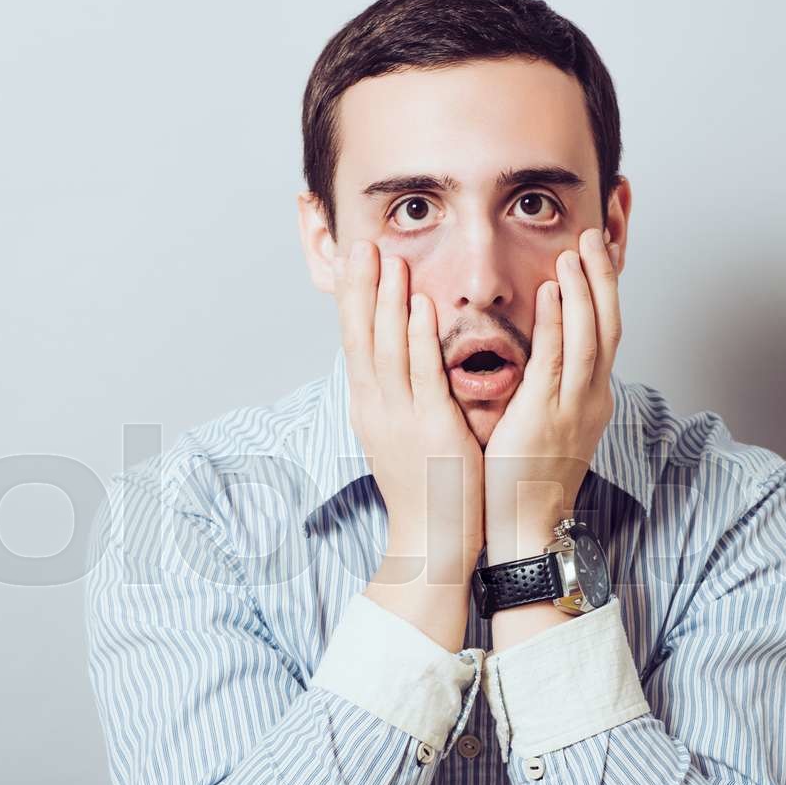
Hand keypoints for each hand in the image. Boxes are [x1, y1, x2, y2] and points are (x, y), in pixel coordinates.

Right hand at [334, 239, 484, 584]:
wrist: (432, 540)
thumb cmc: (427, 489)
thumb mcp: (403, 435)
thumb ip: (401, 396)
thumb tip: (400, 364)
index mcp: (371, 408)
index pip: (354, 342)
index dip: (354, 299)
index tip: (356, 259)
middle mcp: (377, 408)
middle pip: (361, 337)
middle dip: (361, 288)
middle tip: (363, 243)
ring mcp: (401, 418)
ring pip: (386, 349)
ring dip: (386, 301)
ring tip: (389, 260)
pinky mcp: (431, 430)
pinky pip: (422, 377)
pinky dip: (417, 339)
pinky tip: (420, 306)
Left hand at [483, 226, 622, 561]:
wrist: (524, 527)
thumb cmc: (525, 480)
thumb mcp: (546, 424)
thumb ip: (548, 387)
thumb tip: (542, 357)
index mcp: (590, 398)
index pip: (604, 331)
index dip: (604, 289)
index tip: (598, 251)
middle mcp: (591, 398)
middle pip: (608, 324)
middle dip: (602, 276)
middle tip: (595, 232)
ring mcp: (573, 407)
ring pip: (589, 336)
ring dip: (584, 289)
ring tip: (576, 249)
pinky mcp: (547, 416)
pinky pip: (557, 360)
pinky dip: (558, 321)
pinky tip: (553, 290)